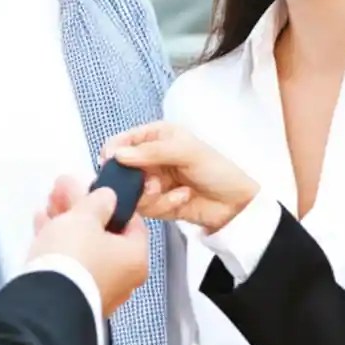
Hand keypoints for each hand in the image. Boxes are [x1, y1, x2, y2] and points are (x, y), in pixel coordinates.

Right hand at [28, 176, 148, 317]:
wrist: (46, 305)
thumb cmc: (75, 254)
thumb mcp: (86, 217)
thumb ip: (99, 201)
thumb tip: (108, 196)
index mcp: (136, 258)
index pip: (132, 223)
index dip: (112, 202)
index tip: (93, 190)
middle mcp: (123, 279)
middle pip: (104, 235)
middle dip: (83, 210)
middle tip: (64, 191)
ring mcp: (98, 291)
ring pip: (85, 249)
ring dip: (67, 224)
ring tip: (49, 203)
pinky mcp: (74, 298)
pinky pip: (70, 263)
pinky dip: (59, 243)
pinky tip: (42, 223)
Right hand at [100, 122, 259, 232]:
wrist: (236, 203)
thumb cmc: (216, 169)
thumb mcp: (186, 152)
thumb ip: (151, 152)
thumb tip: (118, 154)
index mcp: (159, 137)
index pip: (126, 139)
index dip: (114, 148)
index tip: (108, 160)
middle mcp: (152, 159)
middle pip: (123, 169)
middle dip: (133, 178)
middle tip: (150, 183)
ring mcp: (154, 182)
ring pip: (132, 191)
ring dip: (150, 193)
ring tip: (170, 191)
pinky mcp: (158, 204)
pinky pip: (146, 207)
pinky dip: (164, 204)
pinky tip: (183, 198)